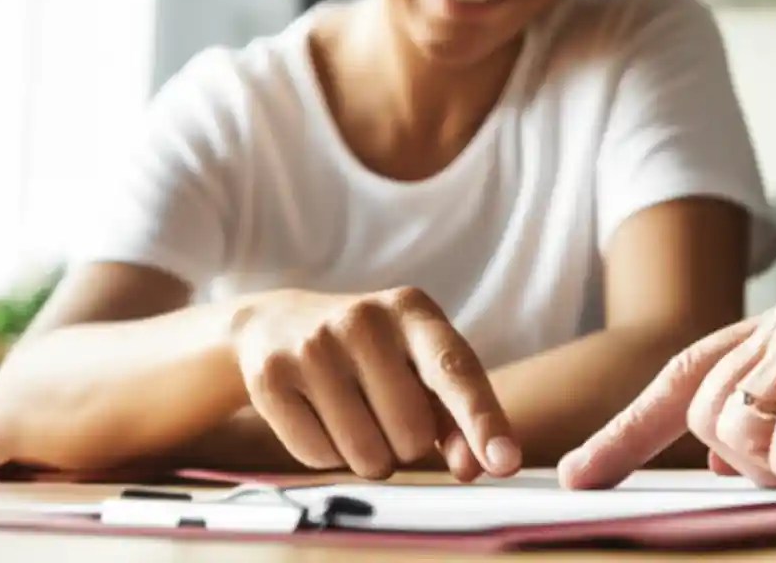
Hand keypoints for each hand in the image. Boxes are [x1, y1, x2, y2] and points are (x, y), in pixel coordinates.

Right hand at [232, 286, 519, 480]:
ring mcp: (313, 347)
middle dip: (407, 445)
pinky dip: (328, 453)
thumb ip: (457, 418)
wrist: (275, 325)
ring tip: (353, 414)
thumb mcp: (419, 365)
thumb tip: (476, 466)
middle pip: (412, 433)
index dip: (483, 421)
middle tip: (385, 412)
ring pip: (367, 455)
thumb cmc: (372, 356)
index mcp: (413, 310)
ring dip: (370, 456)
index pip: (456, 371)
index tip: (504, 462)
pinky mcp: (271, 378)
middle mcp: (363, 321)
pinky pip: (321, 458)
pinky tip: (318, 414)